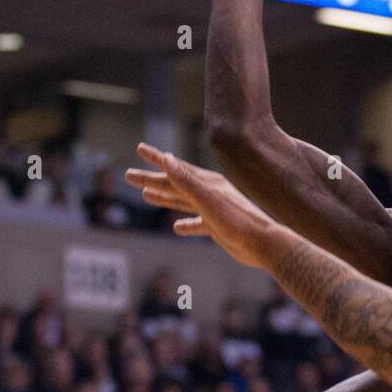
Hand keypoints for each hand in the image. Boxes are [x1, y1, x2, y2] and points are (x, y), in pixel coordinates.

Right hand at [131, 142, 278, 266]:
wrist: (262, 243)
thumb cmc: (237, 220)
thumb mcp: (207, 198)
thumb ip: (186, 180)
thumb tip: (167, 158)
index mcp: (206, 182)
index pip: (175, 167)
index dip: (156, 158)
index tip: (139, 148)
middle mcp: (209, 193)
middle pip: (174, 184)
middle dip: (152, 179)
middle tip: (129, 175)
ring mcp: (213, 210)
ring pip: (183, 202)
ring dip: (164, 198)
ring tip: (146, 195)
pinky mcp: (217, 227)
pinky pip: (196, 224)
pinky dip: (186, 224)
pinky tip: (177, 228)